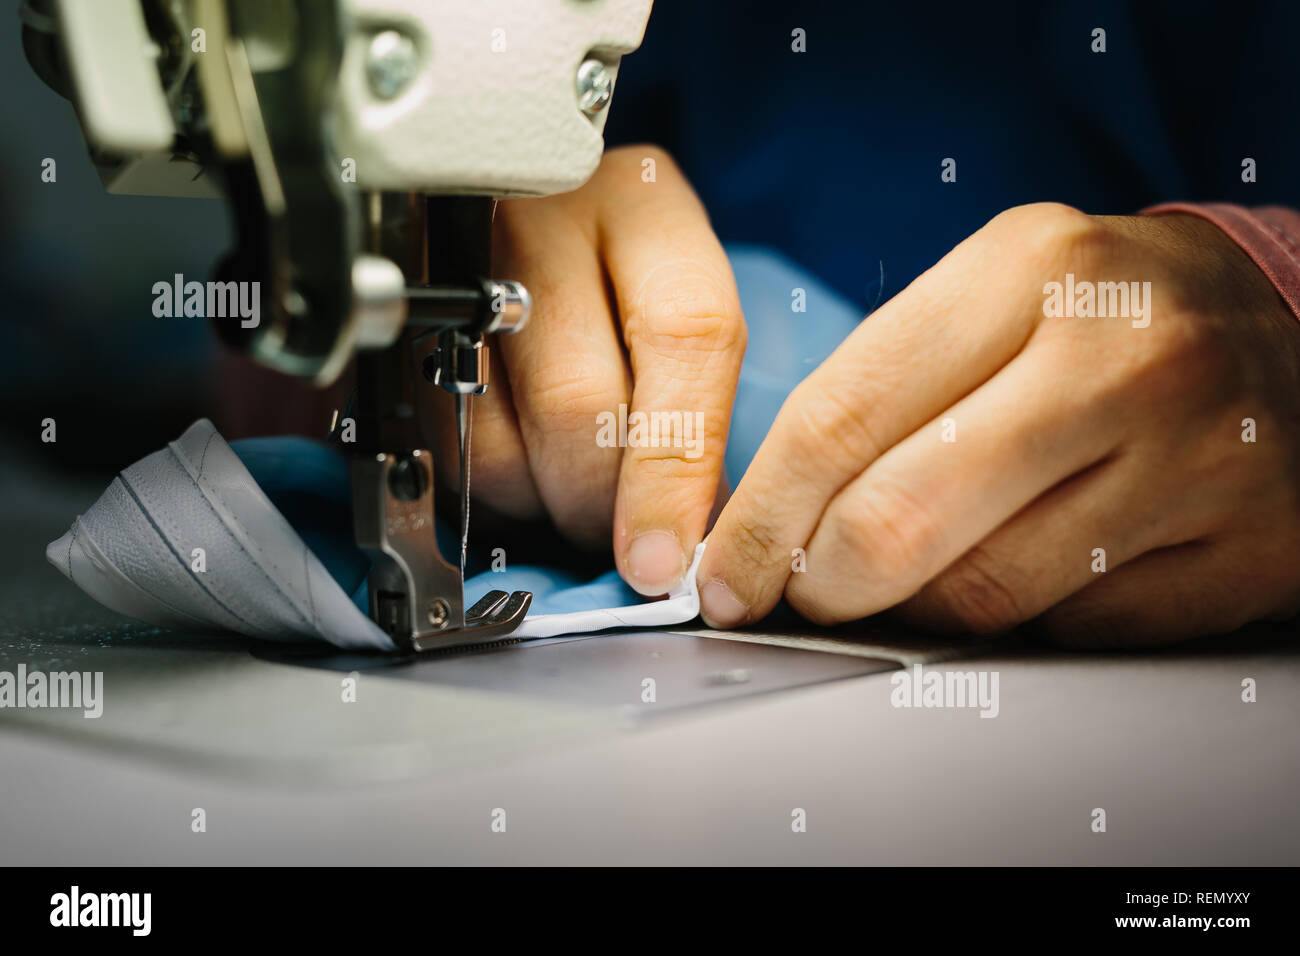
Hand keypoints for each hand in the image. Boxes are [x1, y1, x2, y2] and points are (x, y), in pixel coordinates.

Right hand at [430, 146, 745, 594]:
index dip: (677, 465)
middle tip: (613, 537)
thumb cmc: (618, 282)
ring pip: (493, 434)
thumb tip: (688, 537)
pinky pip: (432, 442)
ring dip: (534, 503)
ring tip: (565, 499)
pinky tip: (518, 473)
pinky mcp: (397, 320)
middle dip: (596, 503)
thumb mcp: (676, 312)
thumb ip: (692, 410)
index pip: (686, 333)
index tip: (665, 556)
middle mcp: (548, 218)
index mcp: (645, 206)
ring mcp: (457, 262)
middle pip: (577, 399)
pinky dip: (481, 489)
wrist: (518, 225)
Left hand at [697, 203, 1299, 645]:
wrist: (1290, 330)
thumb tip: (767, 524)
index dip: (760, 518)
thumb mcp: (996, 296)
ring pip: (982, 596)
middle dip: (821, 582)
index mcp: (1030, 270)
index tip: (723, 576)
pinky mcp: (1245, 552)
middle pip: (897, 524)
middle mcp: (1118, 357)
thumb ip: (884, 391)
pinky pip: (1075, 633)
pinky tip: (1045, 566)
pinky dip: (1030, 621)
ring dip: (924, 604)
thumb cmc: (1106, 317)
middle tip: (806, 590)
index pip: (842, 418)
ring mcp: (1193, 459)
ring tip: (932, 566)